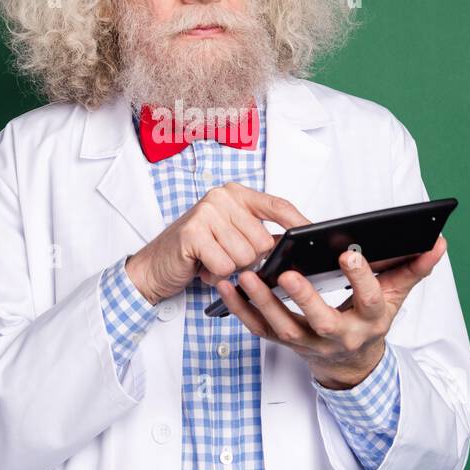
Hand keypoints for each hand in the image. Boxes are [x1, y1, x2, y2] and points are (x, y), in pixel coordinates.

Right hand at [124, 183, 310, 304]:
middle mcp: (221, 197)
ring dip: (230, 269)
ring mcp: (206, 212)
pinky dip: (215, 275)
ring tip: (211, 261)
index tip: (315, 234)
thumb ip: (259, 234)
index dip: (298, 221)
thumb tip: (293, 246)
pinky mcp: (192, 233)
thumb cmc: (196, 252)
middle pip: (264, 241)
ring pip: (246, 256)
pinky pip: (225, 265)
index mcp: (235, 194)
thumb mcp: (231, 236)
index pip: (277, 205)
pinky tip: (202, 267)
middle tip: (225, 257)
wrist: (154, 266)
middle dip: (249, 260)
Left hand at [214, 235, 448, 388]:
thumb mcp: (395, 298)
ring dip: (262, 302)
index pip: (369, 300)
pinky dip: (239, 309)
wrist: (349, 364)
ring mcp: (308, 343)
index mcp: (369, 321)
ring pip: (283, 327)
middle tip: (288, 271)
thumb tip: (438, 242)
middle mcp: (338, 336)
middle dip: (305, 298)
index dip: (362, 278)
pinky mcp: (283, 344)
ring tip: (246, 275)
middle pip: (321, 321)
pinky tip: (226, 286)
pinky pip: (258, 329)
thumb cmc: (369, 321)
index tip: (351, 253)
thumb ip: (414, 269)